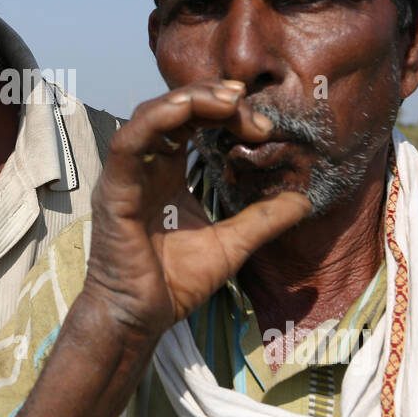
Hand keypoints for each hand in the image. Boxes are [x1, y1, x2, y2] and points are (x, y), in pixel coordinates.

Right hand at [81, 80, 310, 341]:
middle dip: (210, 98)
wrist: (141, 318)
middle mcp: (146, 167)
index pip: (191, 123)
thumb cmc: (175, 281)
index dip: (224, 113)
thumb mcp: (232, 244)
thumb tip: (304, 200)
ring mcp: (127, 176)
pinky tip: (184, 110)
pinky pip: (127, 144)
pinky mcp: (114, 190)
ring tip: (224, 99)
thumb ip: (263, 219)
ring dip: (186, 99)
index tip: (262, 125)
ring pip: (149, 116)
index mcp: (167, 173)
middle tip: (246, 102)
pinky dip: (154, 121)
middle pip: (173, 111)